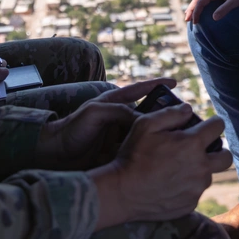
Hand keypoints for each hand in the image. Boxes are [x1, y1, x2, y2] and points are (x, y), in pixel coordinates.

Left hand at [36, 78, 175, 170]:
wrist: (56, 155)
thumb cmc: (72, 128)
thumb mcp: (95, 113)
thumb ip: (119, 111)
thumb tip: (142, 120)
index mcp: (114, 103)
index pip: (140, 89)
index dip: (158, 84)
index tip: (175, 82)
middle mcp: (120, 118)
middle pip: (148, 114)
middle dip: (163, 115)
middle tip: (181, 118)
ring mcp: (121, 136)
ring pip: (145, 134)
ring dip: (157, 136)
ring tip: (173, 138)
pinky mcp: (120, 154)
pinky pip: (137, 151)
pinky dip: (147, 152)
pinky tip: (158, 156)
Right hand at [90, 102, 232, 226]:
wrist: (122, 192)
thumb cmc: (133, 155)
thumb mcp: (146, 124)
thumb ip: (171, 113)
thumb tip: (188, 109)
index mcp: (192, 144)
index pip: (218, 127)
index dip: (214, 122)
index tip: (209, 124)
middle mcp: (200, 167)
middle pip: (226, 157)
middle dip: (219, 149)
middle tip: (204, 148)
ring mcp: (196, 188)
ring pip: (209, 175)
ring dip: (201, 169)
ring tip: (180, 166)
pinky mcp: (190, 204)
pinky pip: (196, 192)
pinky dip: (188, 186)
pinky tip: (171, 183)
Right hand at [185, 0, 238, 23]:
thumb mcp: (235, 1)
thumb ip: (225, 9)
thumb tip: (214, 18)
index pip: (201, 1)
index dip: (196, 12)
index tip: (195, 22)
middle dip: (191, 9)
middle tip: (187, 20)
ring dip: (195, 6)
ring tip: (190, 16)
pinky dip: (201, 5)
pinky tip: (203, 11)